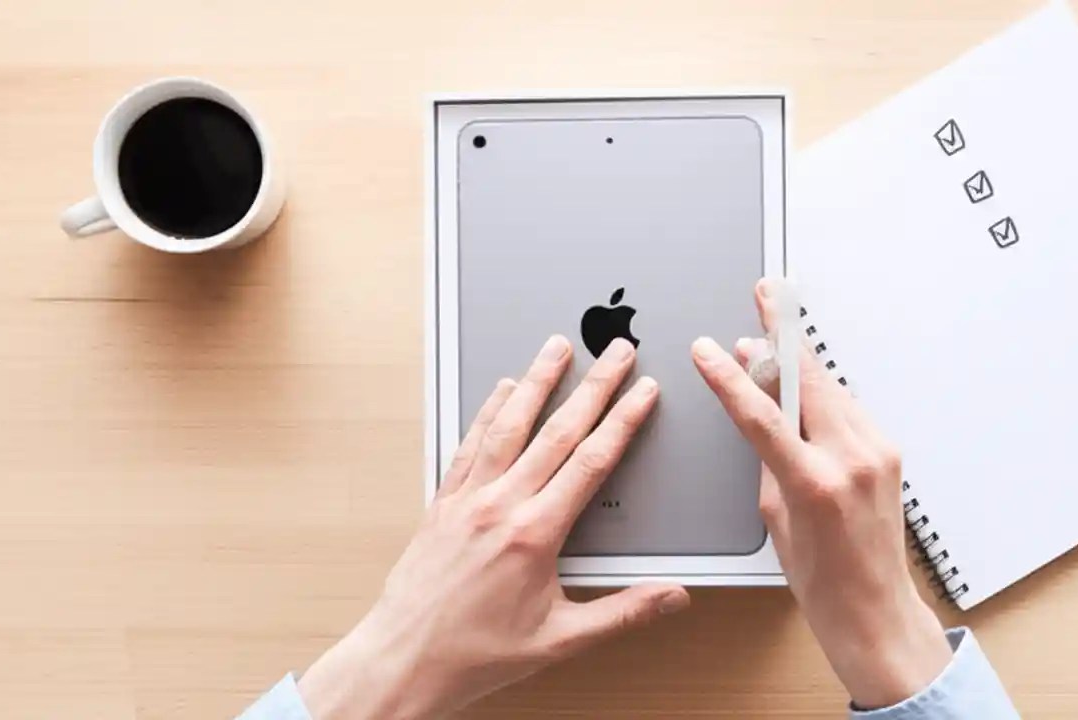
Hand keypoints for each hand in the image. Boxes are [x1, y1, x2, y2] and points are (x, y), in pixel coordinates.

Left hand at [298, 336, 689, 719]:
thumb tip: (671, 597)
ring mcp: (468, 499)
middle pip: (557, 431)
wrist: (406, 660)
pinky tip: (500, 390)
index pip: (591, 462)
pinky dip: (488, 412)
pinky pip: (469, 444)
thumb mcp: (562, 640)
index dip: (623, 421)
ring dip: (536, 381)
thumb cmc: (476, 655)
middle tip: (616, 353)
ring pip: (509, 425)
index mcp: (535, 534)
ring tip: (556, 347)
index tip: (643, 392)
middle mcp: (500, 506)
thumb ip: (623, 613)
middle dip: (593, 386)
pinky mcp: (443, 503)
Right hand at [691, 280, 951, 709]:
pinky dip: (822, 392)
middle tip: (765, 296)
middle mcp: (851, 460)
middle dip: (780, 336)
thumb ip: (769, 461)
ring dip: (798, 363)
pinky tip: (803, 385)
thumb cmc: (823, 581)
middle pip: (807, 380)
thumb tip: (764, 421)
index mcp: (813, 482)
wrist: (875, 612)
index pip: (760, 415)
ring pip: (829, 388)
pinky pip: (848, 407)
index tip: (707, 351)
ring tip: (770, 339)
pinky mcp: (889, 453)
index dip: (728, 377)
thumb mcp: (776, 519)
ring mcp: (877, 453)